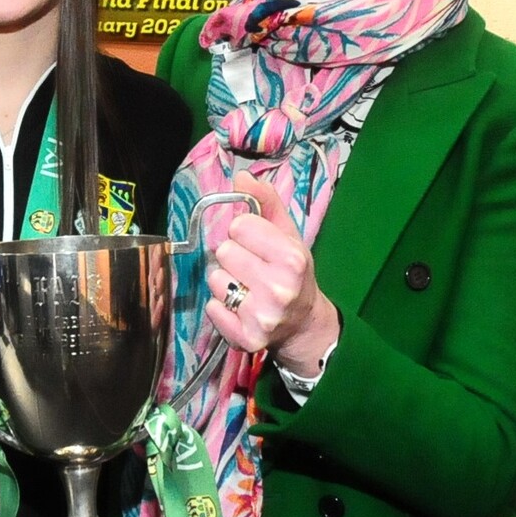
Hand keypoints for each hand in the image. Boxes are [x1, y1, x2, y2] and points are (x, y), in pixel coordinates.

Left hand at [206, 171, 339, 377]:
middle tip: (251, 268)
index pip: (239, 225)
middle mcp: (278, 289)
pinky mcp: (246, 339)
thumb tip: (240, 177)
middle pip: (223, 251)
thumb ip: (266, 202)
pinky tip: (240, 307)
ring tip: (246, 288)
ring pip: (215, 280)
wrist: (303, 324)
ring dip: (226, 282)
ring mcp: (261, 317)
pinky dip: (221, 307)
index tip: (256, 244)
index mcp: (291, 258)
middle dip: (234, 256)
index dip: (244, 232)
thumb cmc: (292, 273)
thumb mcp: (288, 234)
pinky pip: (212, 308)